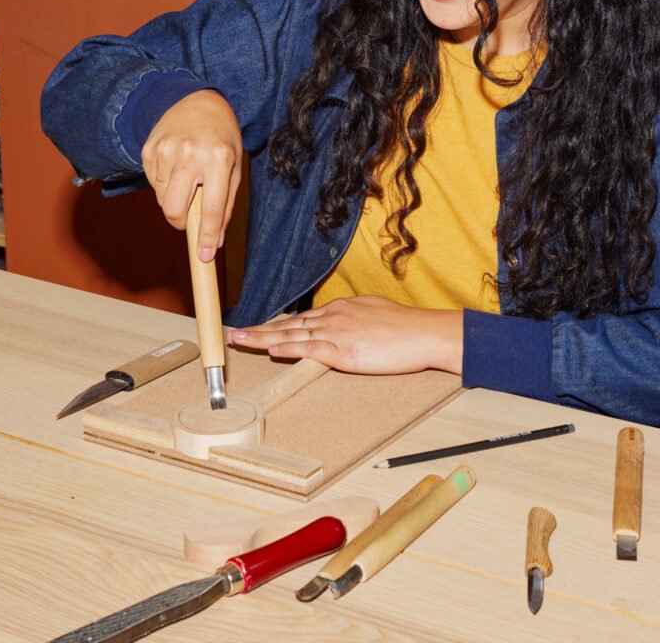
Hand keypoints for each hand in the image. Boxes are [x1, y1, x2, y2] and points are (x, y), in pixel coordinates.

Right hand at [141, 89, 241, 260]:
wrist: (196, 100)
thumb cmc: (222, 137)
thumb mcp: (235, 166)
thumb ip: (226, 205)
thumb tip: (214, 242)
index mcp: (218, 158)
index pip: (211, 208)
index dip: (208, 236)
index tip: (205, 256)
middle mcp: (189, 154)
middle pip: (174, 210)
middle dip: (182, 222)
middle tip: (191, 215)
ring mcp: (165, 150)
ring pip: (162, 199)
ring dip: (174, 199)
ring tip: (188, 178)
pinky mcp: (148, 149)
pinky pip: (153, 183)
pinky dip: (165, 184)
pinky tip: (176, 166)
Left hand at [226, 296, 463, 375]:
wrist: (425, 333)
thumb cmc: (406, 327)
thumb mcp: (375, 314)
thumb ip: (354, 320)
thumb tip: (345, 328)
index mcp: (341, 309)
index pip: (302, 318)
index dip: (277, 324)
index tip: (259, 327)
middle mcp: (334, 316)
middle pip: (289, 324)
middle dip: (259, 329)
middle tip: (234, 332)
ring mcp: (337, 332)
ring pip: (291, 334)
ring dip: (262, 338)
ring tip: (239, 340)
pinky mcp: (344, 351)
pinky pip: (309, 350)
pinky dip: (287, 349)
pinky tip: (270, 350)